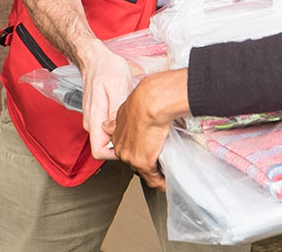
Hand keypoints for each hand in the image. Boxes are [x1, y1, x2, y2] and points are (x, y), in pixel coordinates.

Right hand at [78, 45, 134, 160]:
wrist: (95, 58)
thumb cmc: (106, 68)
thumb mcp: (118, 85)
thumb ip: (117, 110)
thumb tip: (120, 130)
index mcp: (94, 118)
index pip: (98, 152)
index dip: (114, 155)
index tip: (130, 148)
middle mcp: (90, 122)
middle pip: (104, 148)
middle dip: (121, 148)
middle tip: (140, 139)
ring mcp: (93, 119)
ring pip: (106, 139)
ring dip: (121, 138)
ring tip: (137, 128)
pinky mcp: (97, 114)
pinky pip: (106, 129)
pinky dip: (119, 128)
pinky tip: (131, 119)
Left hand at [108, 69, 187, 188]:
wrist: (151, 102)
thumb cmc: (146, 98)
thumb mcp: (130, 103)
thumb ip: (125, 114)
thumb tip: (121, 116)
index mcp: (117, 131)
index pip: (123, 145)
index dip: (134, 148)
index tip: (142, 149)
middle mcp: (121, 146)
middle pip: (131, 159)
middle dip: (142, 160)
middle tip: (156, 160)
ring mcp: (131, 156)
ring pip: (141, 169)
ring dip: (151, 171)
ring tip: (162, 172)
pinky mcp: (144, 162)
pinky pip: (152, 178)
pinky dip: (159, 181)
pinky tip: (165, 182)